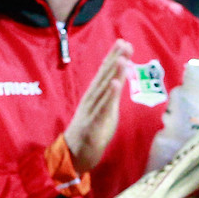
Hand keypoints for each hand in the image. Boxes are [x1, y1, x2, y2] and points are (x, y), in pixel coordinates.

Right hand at [64, 39, 132, 172]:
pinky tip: (115, 84)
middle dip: (115, 59)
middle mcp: (91, 99)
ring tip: (122, 59)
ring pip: (103, 89)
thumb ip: (111, 95)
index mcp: (94, 96)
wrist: (74, 155)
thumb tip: (120, 79)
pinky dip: (109, 95)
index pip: (104, 73)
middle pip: (104, 76)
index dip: (113, 57)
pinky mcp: (92, 123)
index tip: (123, 42)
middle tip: (125, 44)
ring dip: (113, 73)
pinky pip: (102, 108)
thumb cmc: (90, 132)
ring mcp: (91, 110)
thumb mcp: (105, 111)